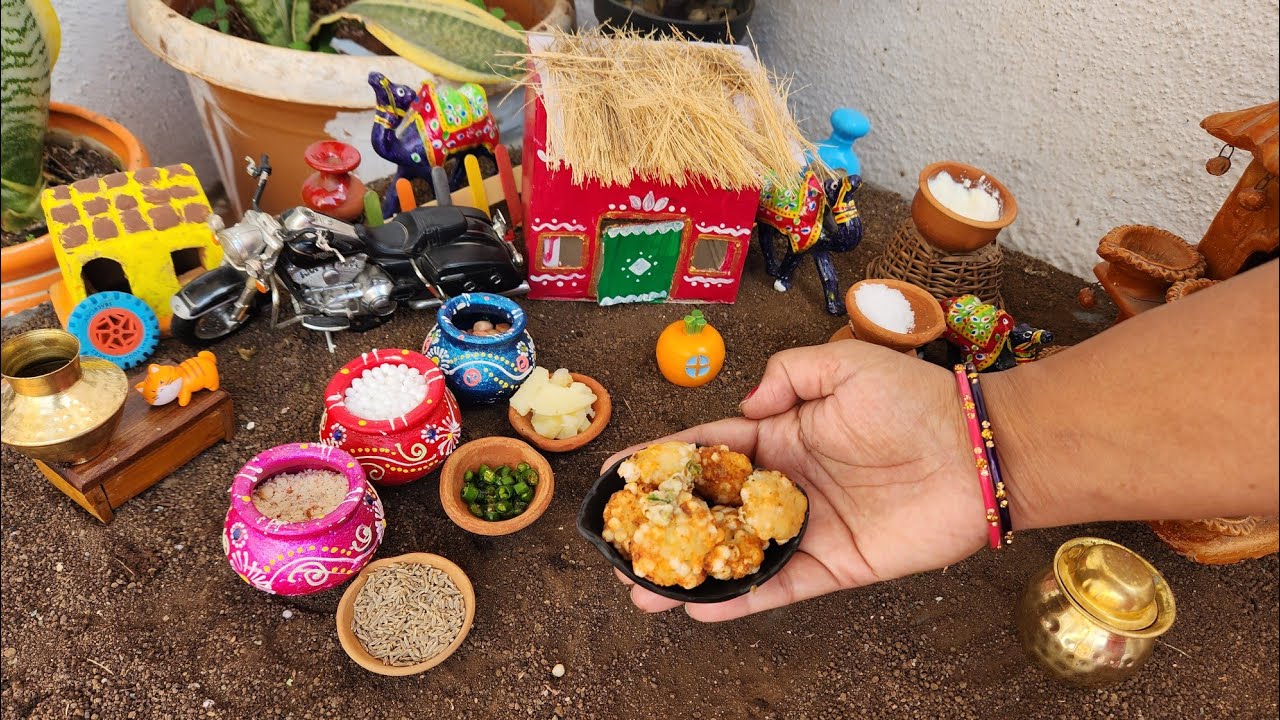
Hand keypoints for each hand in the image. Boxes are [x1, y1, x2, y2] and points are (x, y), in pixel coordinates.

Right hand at [603, 341, 989, 620]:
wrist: (978, 452)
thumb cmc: (914, 401)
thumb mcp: (843, 365)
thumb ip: (787, 377)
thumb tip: (742, 410)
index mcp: (784, 436)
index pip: (710, 450)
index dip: (664, 461)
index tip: (618, 473)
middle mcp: (788, 484)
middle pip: (711, 509)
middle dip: (665, 526)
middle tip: (617, 545)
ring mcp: (809, 527)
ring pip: (736, 554)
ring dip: (689, 573)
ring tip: (641, 591)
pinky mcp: (837, 565)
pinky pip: (780, 586)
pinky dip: (740, 599)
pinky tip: (699, 608)